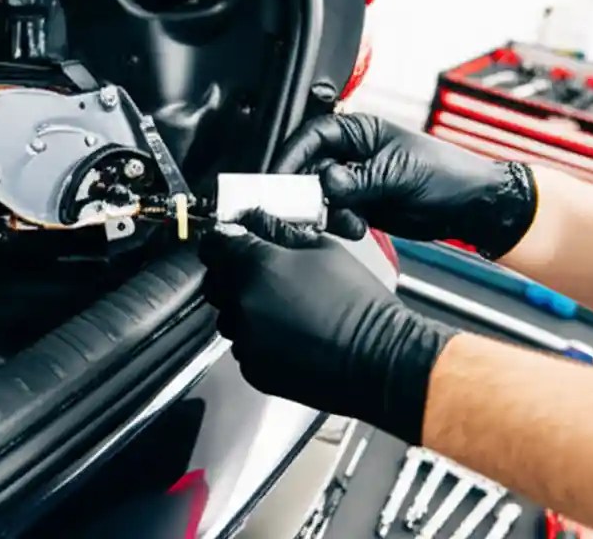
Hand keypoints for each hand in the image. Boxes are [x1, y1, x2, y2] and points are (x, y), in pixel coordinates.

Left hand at [200, 212, 456, 444]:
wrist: (379, 358)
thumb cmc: (357, 301)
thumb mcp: (325, 250)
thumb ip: (281, 234)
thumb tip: (256, 222)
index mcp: (256, 267)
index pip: (213, 245)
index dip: (220, 240)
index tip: (229, 241)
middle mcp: (241, 304)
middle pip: (215, 282)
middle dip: (232, 275)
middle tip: (265, 276)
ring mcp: (245, 341)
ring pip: (229, 317)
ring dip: (244, 309)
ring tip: (284, 309)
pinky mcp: (254, 370)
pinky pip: (244, 346)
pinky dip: (258, 339)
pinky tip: (291, 335)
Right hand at [274, 113, 536, 258]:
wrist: (472, 207)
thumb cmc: (448, 174)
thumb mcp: (400, 173)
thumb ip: (358, 179)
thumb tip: (326, 183)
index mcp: (360, 131)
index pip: (312, 136)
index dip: (291, 155)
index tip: (279, 177)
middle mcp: (352, 154)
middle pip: (309, 168)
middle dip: (307, 191)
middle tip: (306, 208)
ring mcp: (355, 181)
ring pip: (318, 196)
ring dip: (325, 212)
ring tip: (348, 220)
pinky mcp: (359, 205)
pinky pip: (333, 215)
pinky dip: (338, 224)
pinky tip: (357, 227)